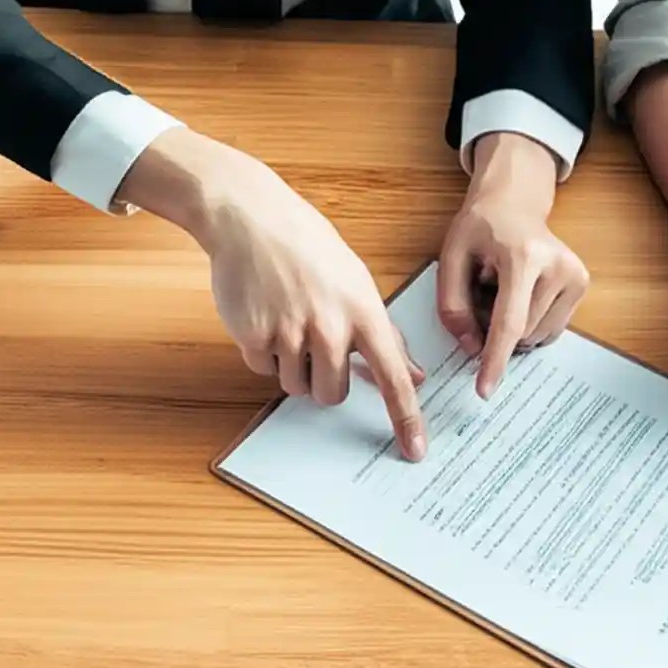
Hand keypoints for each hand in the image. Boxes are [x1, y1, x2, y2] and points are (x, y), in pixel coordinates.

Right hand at [116, 128, 429, 460]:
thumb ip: (385, 334)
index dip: (405, 417)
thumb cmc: (311, 250)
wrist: (252, 217)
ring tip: (290, 321)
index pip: (393, 376)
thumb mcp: (359, 283)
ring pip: (296, 386)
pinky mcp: (253, 335)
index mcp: (365, 312)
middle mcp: (331, 326)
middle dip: (326, 378)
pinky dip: (264, 354)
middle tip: (316, 343)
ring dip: (293, 367)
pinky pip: (263, 371)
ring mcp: (290, 332)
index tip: (415, 449)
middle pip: (334, 393)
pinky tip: (266, 317)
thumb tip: (414, 375)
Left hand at [437, 133, 588, 397]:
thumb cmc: (480, 229)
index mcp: (523, 256)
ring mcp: (575, 275)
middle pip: (519, 332)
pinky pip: (549, 329)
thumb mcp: (450, 257)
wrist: (514, 204)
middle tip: (484, 292)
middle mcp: (557, 266)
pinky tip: (523, 294)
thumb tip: (472, 348)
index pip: (509, 322)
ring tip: (505, 289)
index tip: (485, 390)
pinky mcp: (582, 284)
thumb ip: (452, 306)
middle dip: (495, 327)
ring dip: (513, 325)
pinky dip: (529, 322)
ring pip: (535, 336)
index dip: (495, 359)